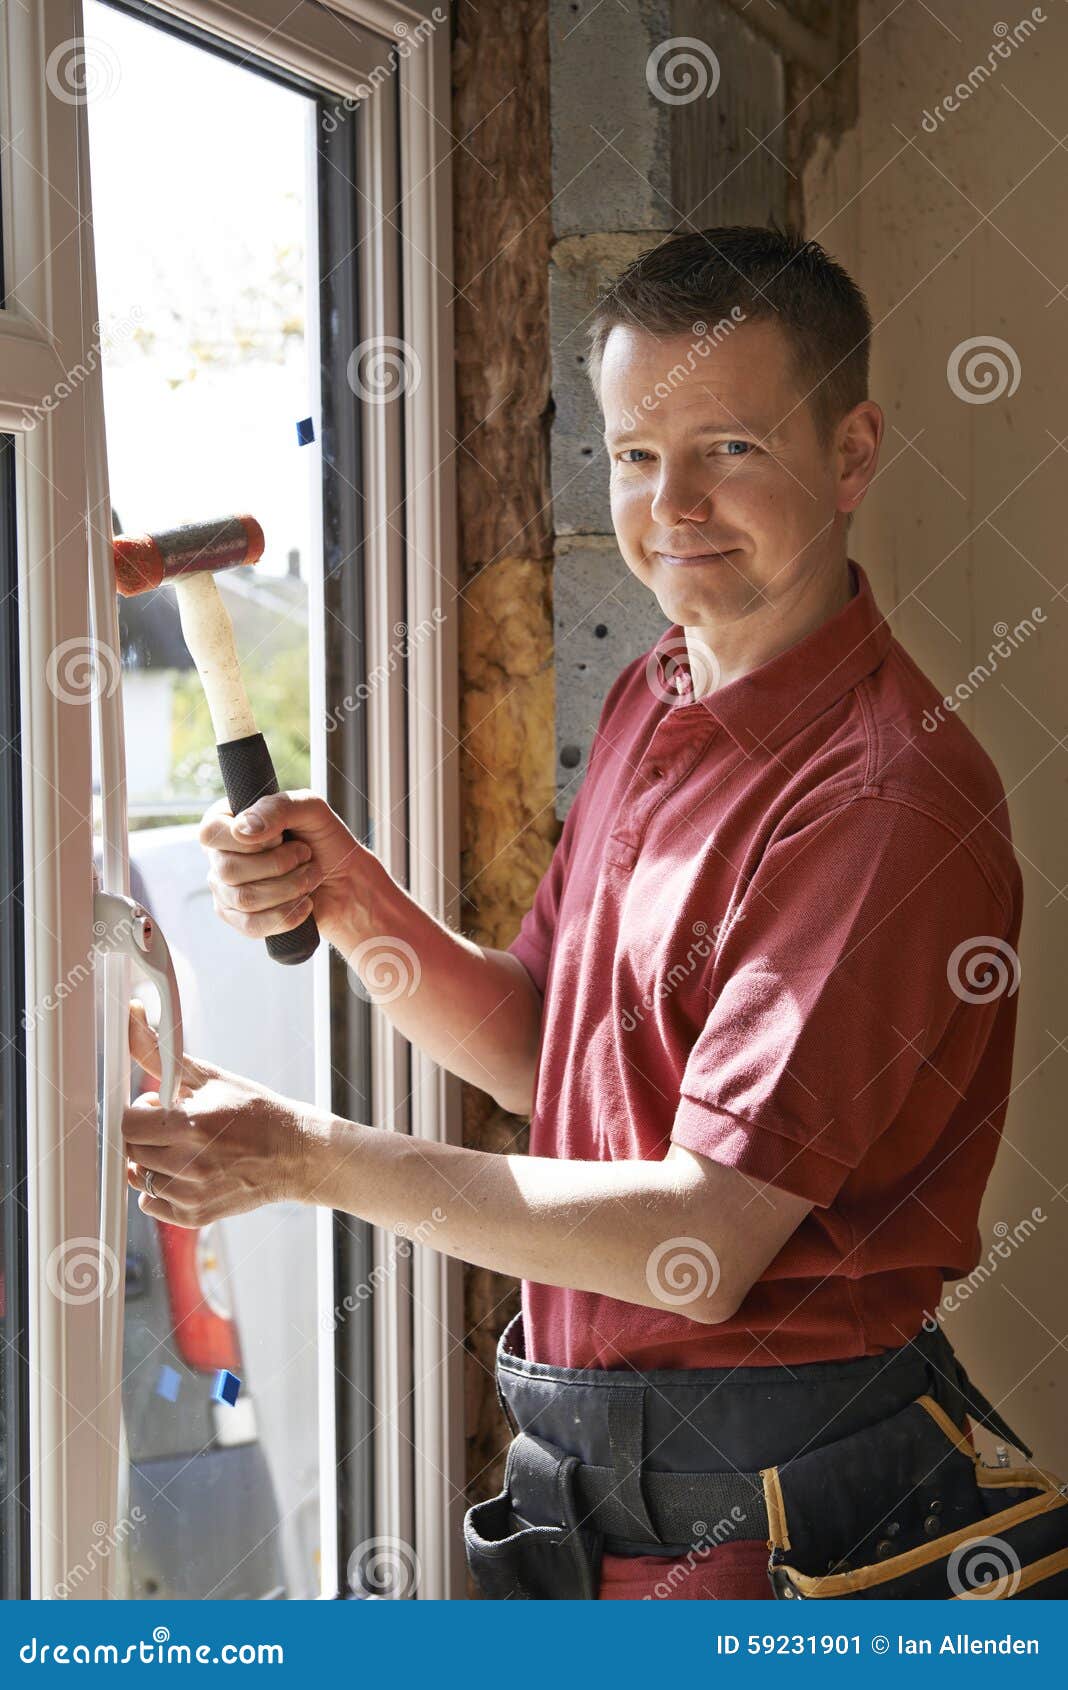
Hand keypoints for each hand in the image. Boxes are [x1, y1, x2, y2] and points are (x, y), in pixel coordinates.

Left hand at [123, 1001, 306, 1227]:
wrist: (294, 1153)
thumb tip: (132, 1016)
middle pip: (131, 1149)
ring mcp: (191, 1193)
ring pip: (139, 1176)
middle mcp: (188, 1162)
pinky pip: (151, 1204)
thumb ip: (160, 1053)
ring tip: (183, 1149)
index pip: (127, 1122)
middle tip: (173, 1126)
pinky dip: (160, 1190)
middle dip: (145, 1134)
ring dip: (152, 1161)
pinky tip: (186, 1172)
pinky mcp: (195, 1214)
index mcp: (190, 1124)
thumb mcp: (210, 1077)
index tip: (156, 1109)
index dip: (139, 1112)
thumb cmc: (254, 1111)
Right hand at [199, 789, 368, 947]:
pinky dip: (286, 915)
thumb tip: (242, 831)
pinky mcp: (240, 919)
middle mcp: (219, 856)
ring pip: (244, 899)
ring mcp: (226, 890)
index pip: (211, 833)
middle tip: (305, 855)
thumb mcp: (309, 808)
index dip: (249, 841)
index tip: (281, 837)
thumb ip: (277, 808)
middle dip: (279, 865)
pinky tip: (305, 903)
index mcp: (226, 822)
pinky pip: (252, 926)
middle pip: (228, 870)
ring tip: (310, 876)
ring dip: (290, 888)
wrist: (347, 880)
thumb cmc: (324, 839)